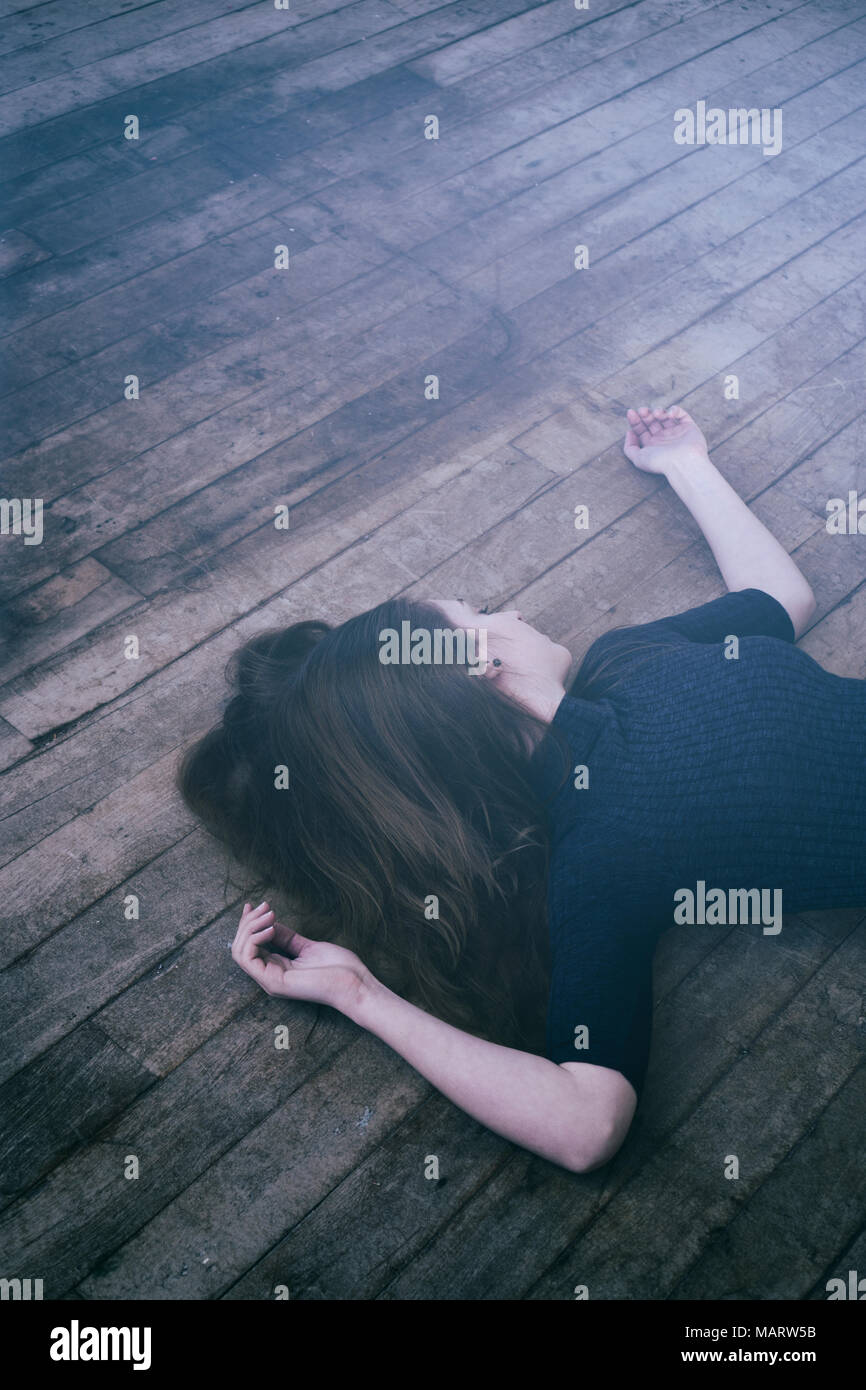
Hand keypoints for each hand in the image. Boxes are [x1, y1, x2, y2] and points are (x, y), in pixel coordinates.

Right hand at [231, 901, 374, 1013]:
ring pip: (240, 952)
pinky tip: (269, 928)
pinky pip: (248, 959)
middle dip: (248, 922)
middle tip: (264, 906)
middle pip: (241, 947)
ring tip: (268, 915)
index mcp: (276, 969)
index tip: (253, 904)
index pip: (249, 946)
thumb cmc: (338, 968)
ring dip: (249, 928)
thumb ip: (287, 938)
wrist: (354, 984)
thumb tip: (270, 924)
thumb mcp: (308, 947)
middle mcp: (269, 976)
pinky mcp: (274, 982)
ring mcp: (270, 981)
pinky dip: (253, 939)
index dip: (248, 924)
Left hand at [623, 405, 708, 474]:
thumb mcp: (638, 459)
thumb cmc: (660, 463)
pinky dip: (675, 410)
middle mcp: (663, 438)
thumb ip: (629, 448)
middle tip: (642, 411)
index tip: (630, 412)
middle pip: (651, 421)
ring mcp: (676, 432)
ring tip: (656, 414)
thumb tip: (629, 432)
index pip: (641, 429)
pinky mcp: (688, 427)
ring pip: (665, 416)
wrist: (682, 464)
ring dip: (658, 411)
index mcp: (651, 444)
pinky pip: (681, 414)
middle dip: (645, 413)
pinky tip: (669, 415)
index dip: (635, 420)